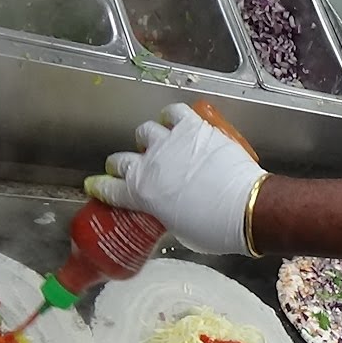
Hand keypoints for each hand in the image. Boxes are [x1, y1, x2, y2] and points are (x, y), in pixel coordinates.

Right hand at [84, 102, 267, 255]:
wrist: (244, 208)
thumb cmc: (213, 229)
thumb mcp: (178, 230)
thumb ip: (165, 215)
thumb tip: (167, 211)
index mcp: (141, 194)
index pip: (109, 189)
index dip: (101, 188)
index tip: (97, 186)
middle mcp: (149, 165)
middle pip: (121, 159)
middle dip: (120, 165)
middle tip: (128, 169)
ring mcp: (170, 143)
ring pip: (146, 131)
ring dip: (148, 140)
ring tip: (157, 145)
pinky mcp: (193, 128)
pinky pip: (174, 112)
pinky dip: (171, 117)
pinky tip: (175, 123)